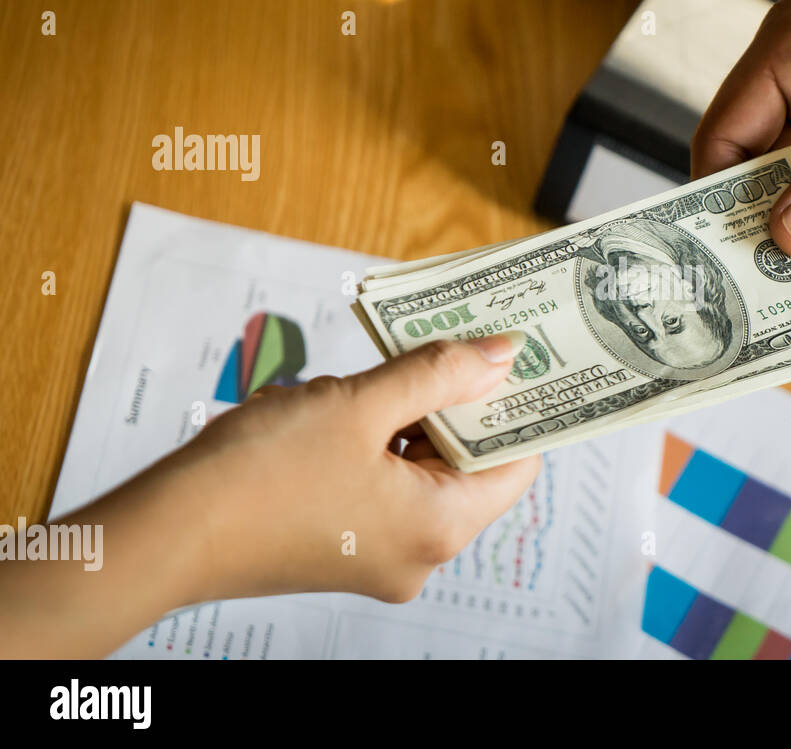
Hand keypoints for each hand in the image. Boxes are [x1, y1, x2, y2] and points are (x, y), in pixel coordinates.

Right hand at [0, 332, 537, 656]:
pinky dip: (364, 442)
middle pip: (462, 464)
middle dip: (444, 403)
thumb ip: (437, 375)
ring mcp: (377, 554)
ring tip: (356, 385)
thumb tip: (501, 355)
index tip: (508, 359)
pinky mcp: (340, 547)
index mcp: (440, 529)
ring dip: (395, 416)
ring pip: (414, 469)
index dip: (514, 408)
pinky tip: (326, 411)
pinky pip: (377, 484)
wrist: (163, 532)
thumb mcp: (360, 404)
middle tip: (434, 346)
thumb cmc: (259, 474)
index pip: (515, 464)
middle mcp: (418, 554)